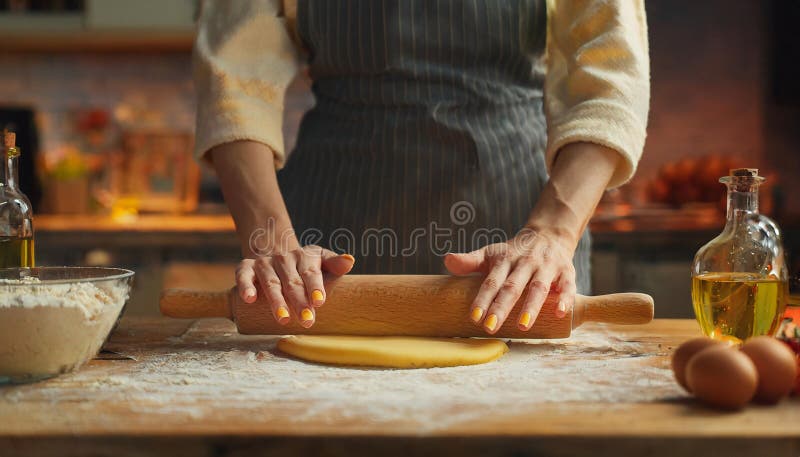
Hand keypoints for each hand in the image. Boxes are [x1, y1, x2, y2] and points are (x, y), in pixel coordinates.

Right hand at [235, 245, 354, 327]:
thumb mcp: (322, 263)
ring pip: (271, 283)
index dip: (315, 287)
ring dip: (277, 301)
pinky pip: (244, 276)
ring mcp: (265, 263)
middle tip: (306, 321)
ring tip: (283, 319)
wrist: (276, 256)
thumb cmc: (306, 267)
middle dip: (299, 302)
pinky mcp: (246, 268)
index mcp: (306, 256)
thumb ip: (335, 264)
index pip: (311, 273)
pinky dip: (246, 286)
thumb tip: (350, 260)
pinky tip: (250, 299)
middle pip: (292, 282)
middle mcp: (284, 258)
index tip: (319, 302)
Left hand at [444, 229, 576, 333]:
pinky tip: (560, 313)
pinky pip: (567, 286)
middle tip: (490, 327)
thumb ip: (470, 261)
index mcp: (505, 260)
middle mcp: (525, 263)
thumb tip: (447, 260)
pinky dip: (565, 299)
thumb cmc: (514, 252)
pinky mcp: (566, 272)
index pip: (491, 281)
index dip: (482, 299)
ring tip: (523, 325)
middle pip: (512, 287)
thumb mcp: (491, 253)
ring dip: (531, 306)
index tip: (474, 317)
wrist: (549, 234)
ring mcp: (546, 267)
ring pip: (538, 287)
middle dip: (501, 307)